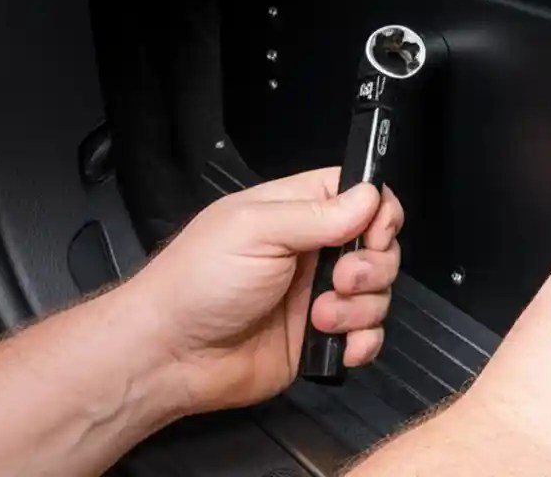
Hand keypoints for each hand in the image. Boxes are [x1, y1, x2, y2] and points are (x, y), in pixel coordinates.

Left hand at [122, 168, 402, 414]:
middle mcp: (313, 251)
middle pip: (380, 247)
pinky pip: (367, 336)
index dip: (379, 212)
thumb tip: (371, 197)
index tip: (374, 234)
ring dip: (361, 308)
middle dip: (373, 266)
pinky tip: (338, 346)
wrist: (170, 355)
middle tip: (340, 279)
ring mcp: (319, 296)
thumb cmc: (198, 282)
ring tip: (320, 318)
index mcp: (297, 212)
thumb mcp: (255, 230)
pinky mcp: (321, 339)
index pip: (361, 195)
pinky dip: (363, 342)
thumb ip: (318, 213)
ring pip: (378, 293)